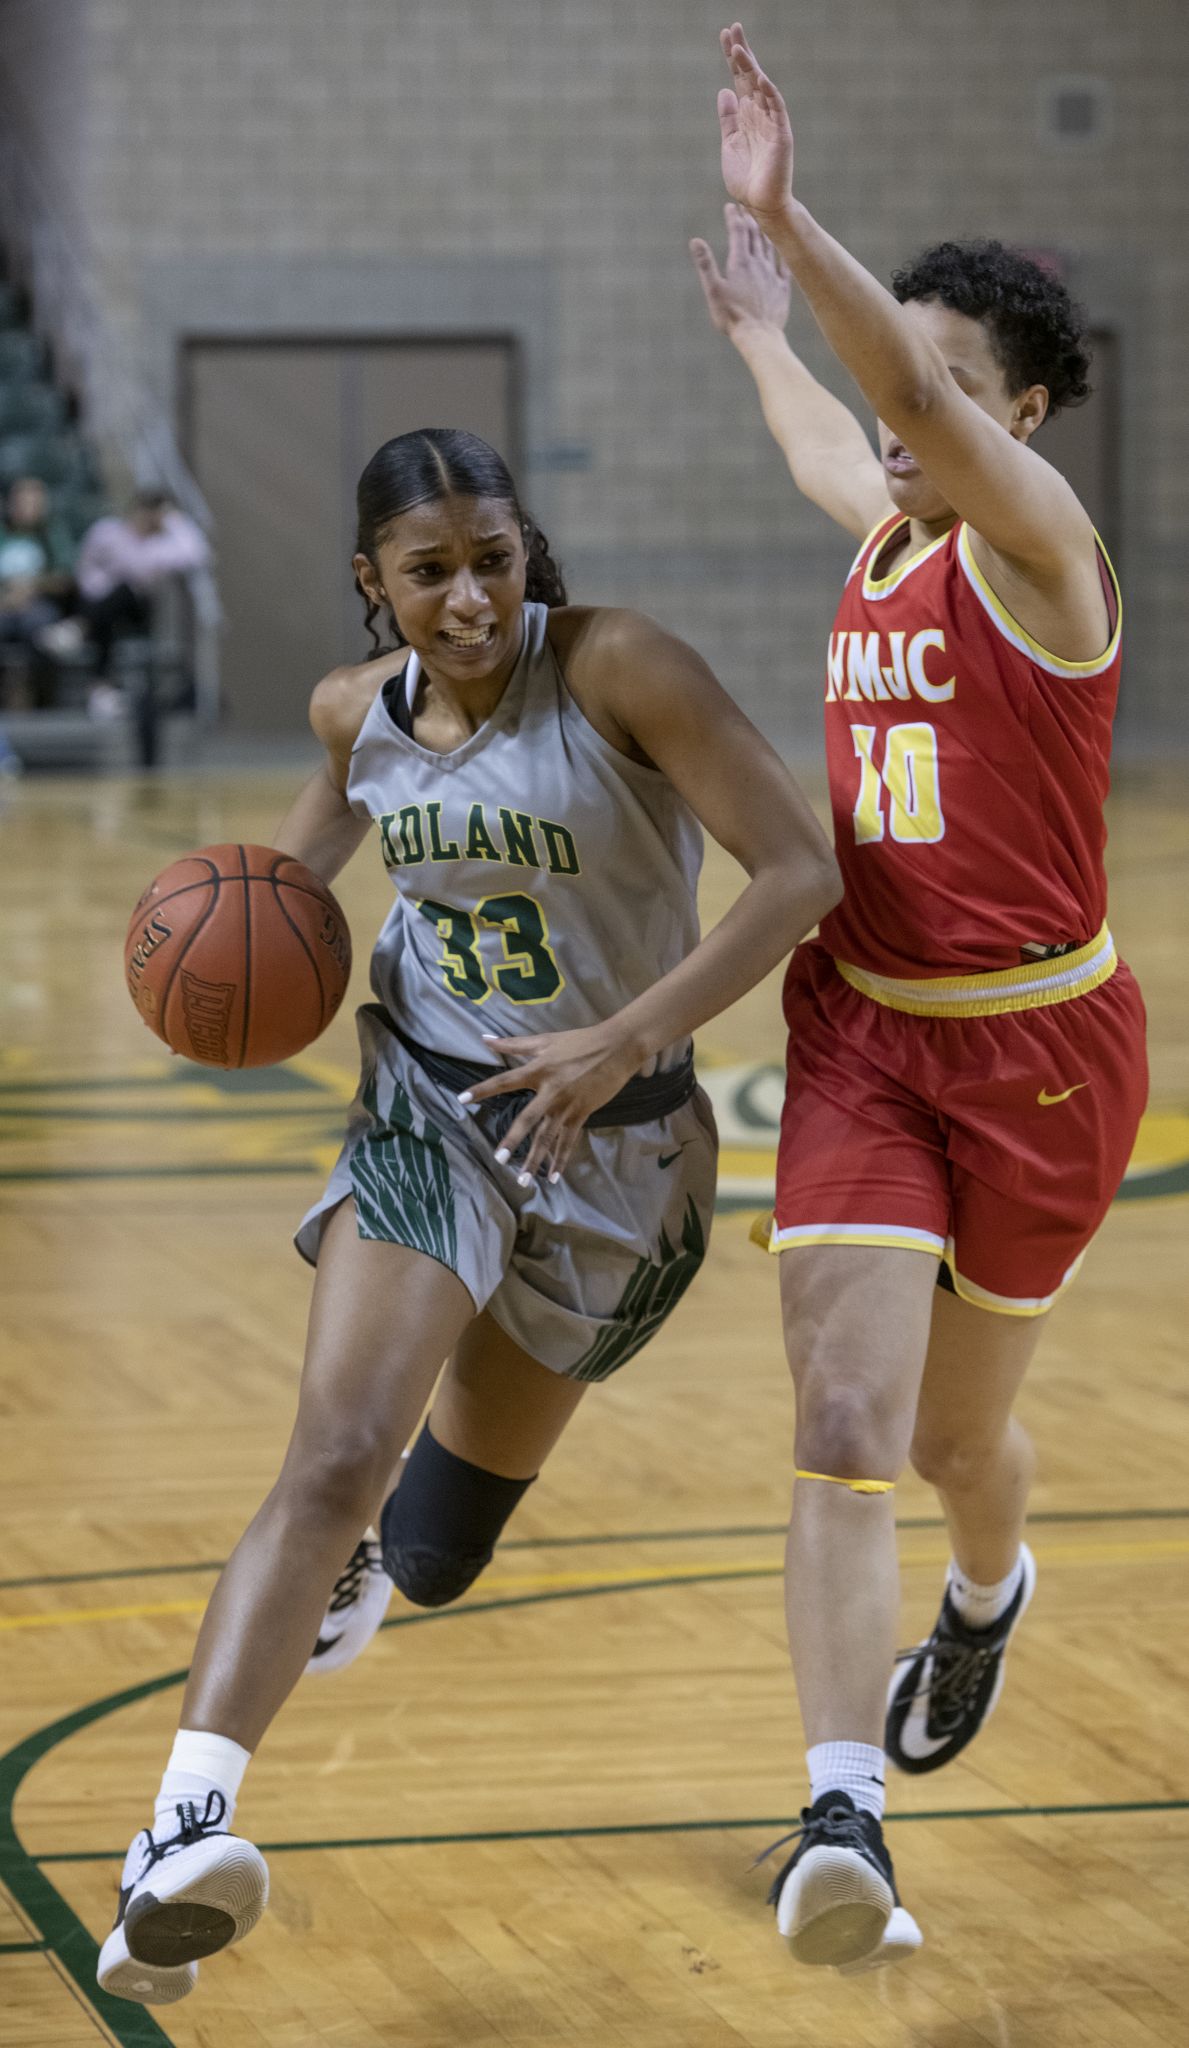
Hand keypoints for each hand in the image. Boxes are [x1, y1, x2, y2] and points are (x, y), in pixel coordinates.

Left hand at [457, 1021, 643, 1184]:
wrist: (617, 1047)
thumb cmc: (580, 1040)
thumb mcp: (545, 1040)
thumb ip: (513, 1043)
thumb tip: (484, 1038)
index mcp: (538, 1070)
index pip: (504, 1082)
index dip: (482, 1090)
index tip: (461, 1100)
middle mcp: (550, 1091)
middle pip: (527, 1119)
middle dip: (513, 1140)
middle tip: (498, 1159)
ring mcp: (567, 1105)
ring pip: (548, 1137)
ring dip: (536, 1159)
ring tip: (524, 1179)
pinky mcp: (582, 1113)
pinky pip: (569, 1140)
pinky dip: (561, 1159)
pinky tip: (554, 1176)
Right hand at [691, 201, 790, 336]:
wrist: (759, 336)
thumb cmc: (732, 317)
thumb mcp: (713, 291)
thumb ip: (705, 264)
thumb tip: (695, 241)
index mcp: (740, 262)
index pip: (738, 231)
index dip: (733, 216)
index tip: (730, 205)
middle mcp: (759, 263)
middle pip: (755, 234)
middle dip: (749, 218)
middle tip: (745, 207)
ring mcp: (773, 274)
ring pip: (770, 245)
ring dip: (764, 231)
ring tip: (761, 221)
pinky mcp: (782, 287)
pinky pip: (784, 264)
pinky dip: (781, 251)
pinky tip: (781, 248)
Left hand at [716, 22, 793, 227]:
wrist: (759, 204)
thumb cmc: (746, 178)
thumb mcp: (730, 143)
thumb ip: (728, 118)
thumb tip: (724, 90)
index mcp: (747, 115)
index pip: (740, 79)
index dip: (733, 58)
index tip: (725, 35)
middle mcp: (760, 113)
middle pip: (750, 76)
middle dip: (742, 53)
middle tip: (733, 28)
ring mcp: (772, 122)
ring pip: (761, 88)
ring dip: (750, 68)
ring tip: (739, 49)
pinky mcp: (782, 135)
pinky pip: (776, 109)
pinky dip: (769, 93)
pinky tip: (759, 77)